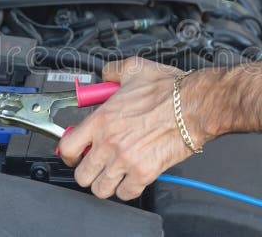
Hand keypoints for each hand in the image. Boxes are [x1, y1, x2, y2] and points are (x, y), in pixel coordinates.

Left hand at [57, 57, 212, 200]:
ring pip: (101, 189)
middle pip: (81, 175)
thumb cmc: (169, 90)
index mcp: (102, 119)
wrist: (194, 105)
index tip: (75, 154)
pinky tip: (132, 178)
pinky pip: (126, 193)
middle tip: (97, 164)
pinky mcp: (144, 173)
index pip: (67, 148)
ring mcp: (125, 161)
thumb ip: (112, 73)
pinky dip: (128, 189)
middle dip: (88, 171)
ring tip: (115, 173)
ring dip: (107, 183)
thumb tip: (105, 76)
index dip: (68, 154)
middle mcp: (109, 143)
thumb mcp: (134, 69)